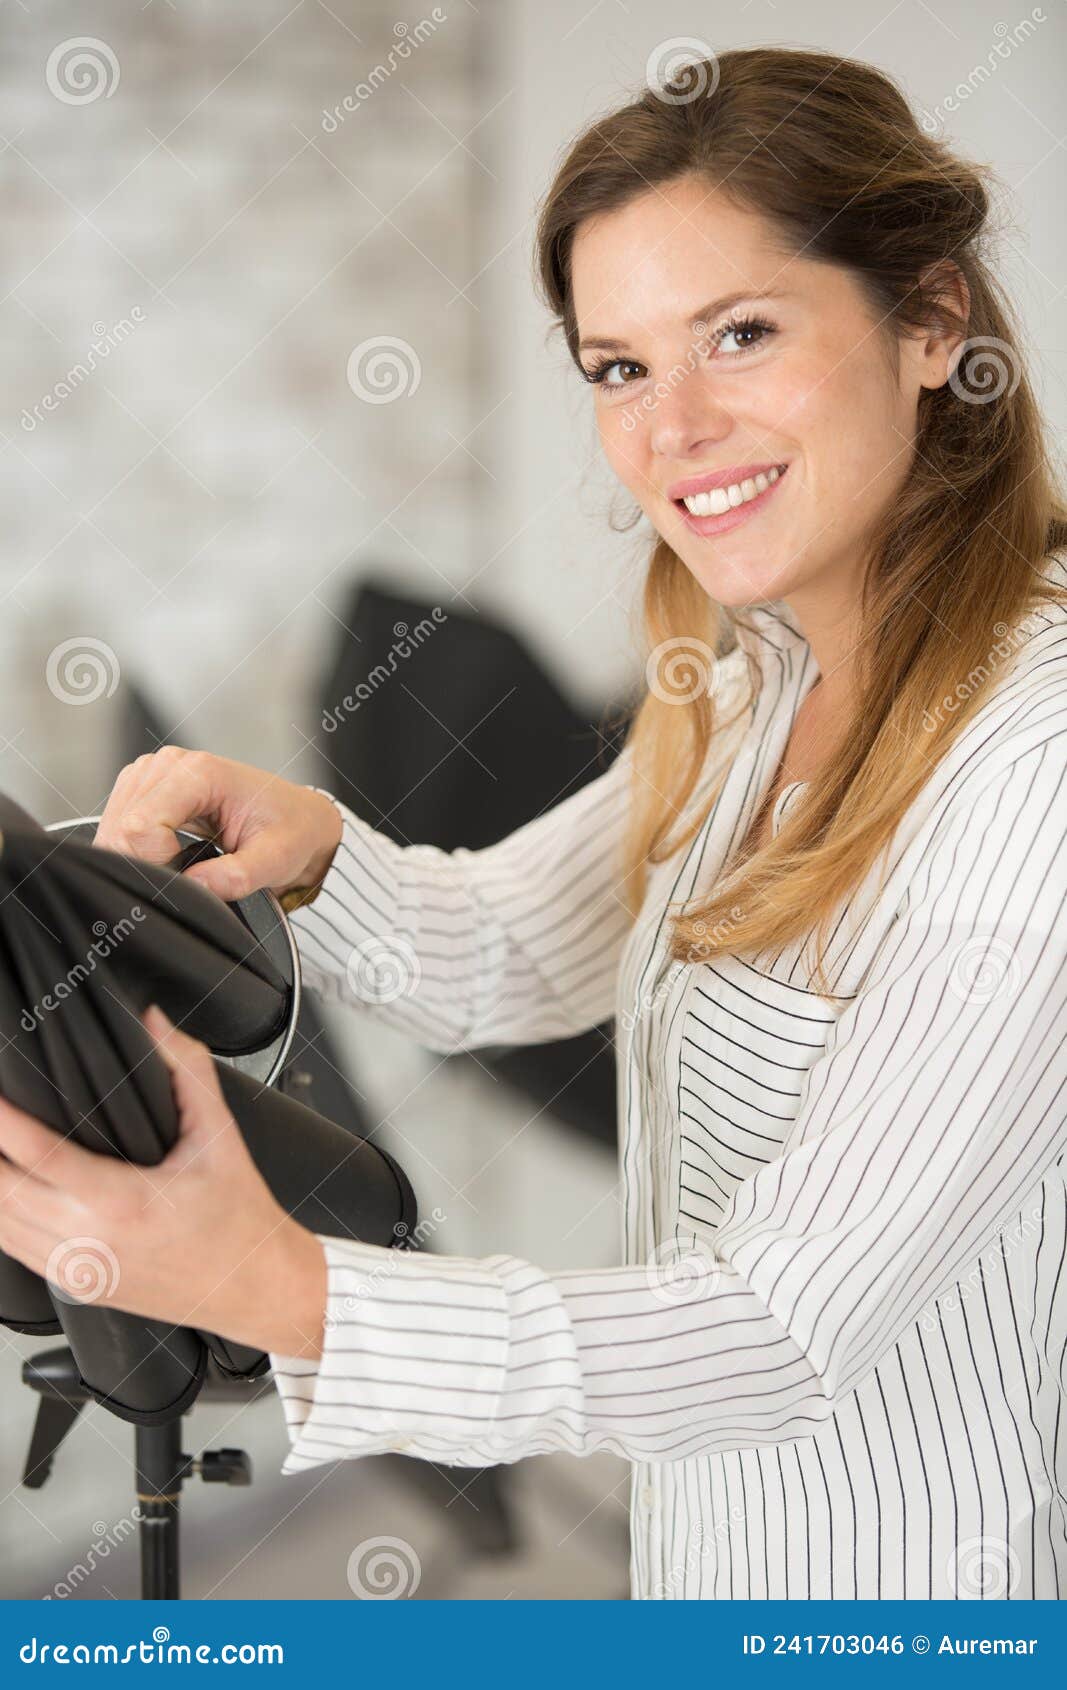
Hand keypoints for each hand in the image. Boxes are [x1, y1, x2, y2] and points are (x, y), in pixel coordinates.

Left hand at [0, 1006, 326, 1359]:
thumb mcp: (220, 1134)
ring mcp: (78, 1270)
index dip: (4, 1121)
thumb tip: (153, 1020)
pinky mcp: (75, 1286)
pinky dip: (1, 1215)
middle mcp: (91, 1243)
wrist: (255, 1287)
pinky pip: (14, 1250)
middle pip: (1, 1194)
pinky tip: (8, 1186)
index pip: (39, 1155)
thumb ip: (187, 1068)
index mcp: (124, 1203)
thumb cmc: (239, 1217)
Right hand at [92, 746, 342, 903]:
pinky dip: (134, 851)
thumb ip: (237, 876)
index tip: (189, 879)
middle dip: (144, 866)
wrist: (298, 819)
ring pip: (113, 828)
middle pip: (121, 828)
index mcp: (199, 772)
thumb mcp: (276, 859)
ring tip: (180, 868)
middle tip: (185, 880)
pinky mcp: (144, 789)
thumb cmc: (291, 831)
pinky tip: (165, 858)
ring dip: (137, 860)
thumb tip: (193, 888)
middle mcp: (169, 764)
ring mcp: (152, 774)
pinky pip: (116, 826)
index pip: (140, 826)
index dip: (155, 864)